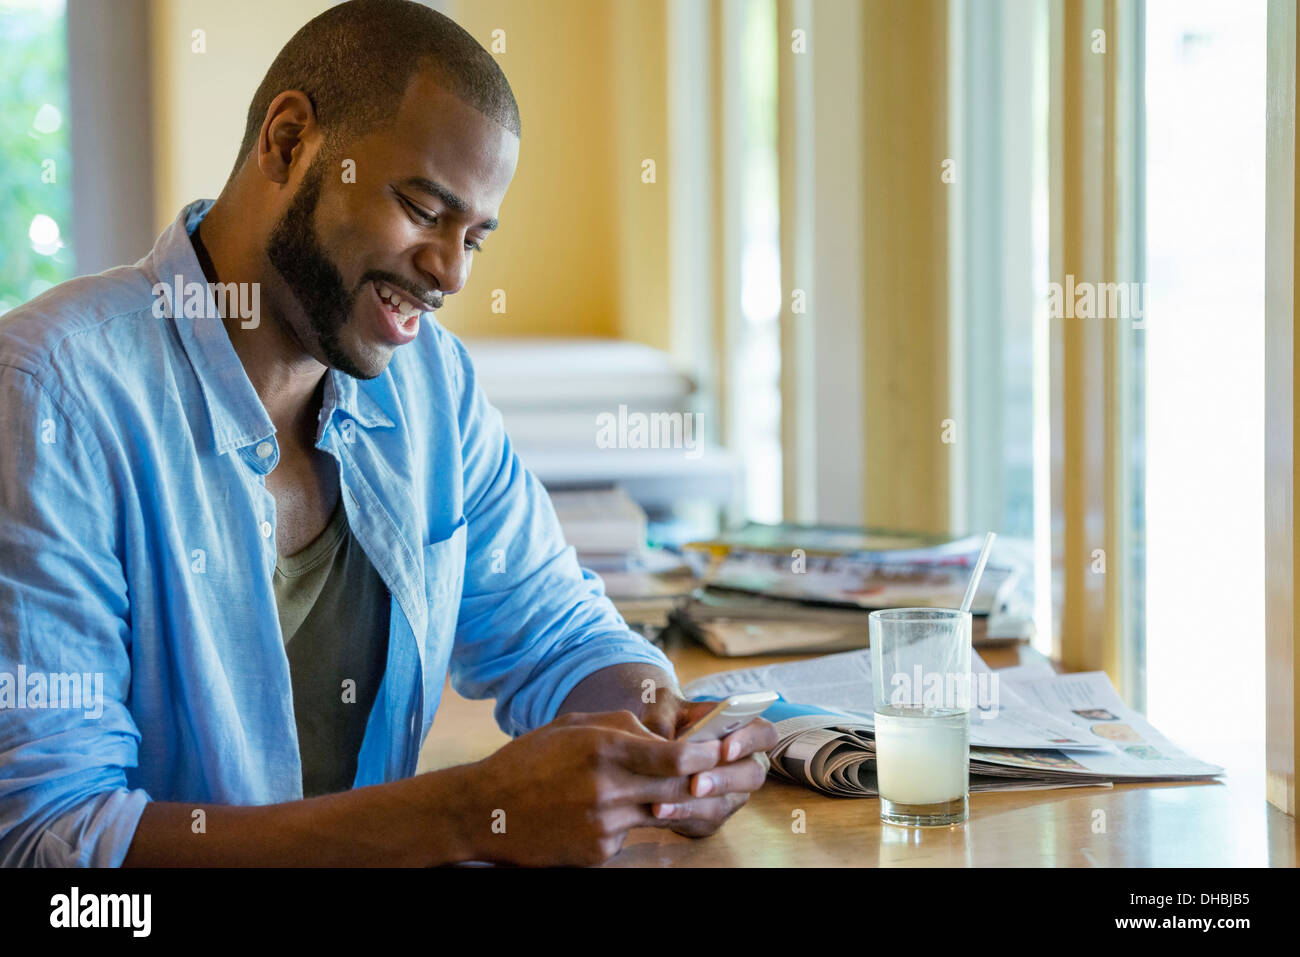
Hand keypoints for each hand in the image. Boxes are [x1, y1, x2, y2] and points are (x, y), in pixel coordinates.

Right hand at [463, 709, 721, 865]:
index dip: (704, 755)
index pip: (674, 756)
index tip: (718, 750)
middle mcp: (607, 789)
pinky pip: (628, 835)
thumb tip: (660, 735)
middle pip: (676, 788)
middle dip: (697, 780)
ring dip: (656, 800)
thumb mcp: (572, 725)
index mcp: (602, 749)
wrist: (483, 811)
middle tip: (711, 773)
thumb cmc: (527, 760)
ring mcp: (603, 825)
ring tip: (635, 787)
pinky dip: (624, 823)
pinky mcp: (597, 853)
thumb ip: (621, 725)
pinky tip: (593, 813)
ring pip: (655, 812)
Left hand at [639, 694, 779, 838]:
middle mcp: (746, 764)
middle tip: (696, 784)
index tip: (725, 749)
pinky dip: (681, 815)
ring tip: (666, 801)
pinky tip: (660, 809)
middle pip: (753, 775)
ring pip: (727, 803)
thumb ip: (664, 717)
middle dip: (724, 780)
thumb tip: (664, 737)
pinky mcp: (714, 816)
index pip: (764, 734)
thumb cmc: (668, 721)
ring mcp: (733, 794)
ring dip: (697, 804)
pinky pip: (705, 821)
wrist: (652, 750)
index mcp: (745, 731)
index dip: (749, 741)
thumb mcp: (663, 709)